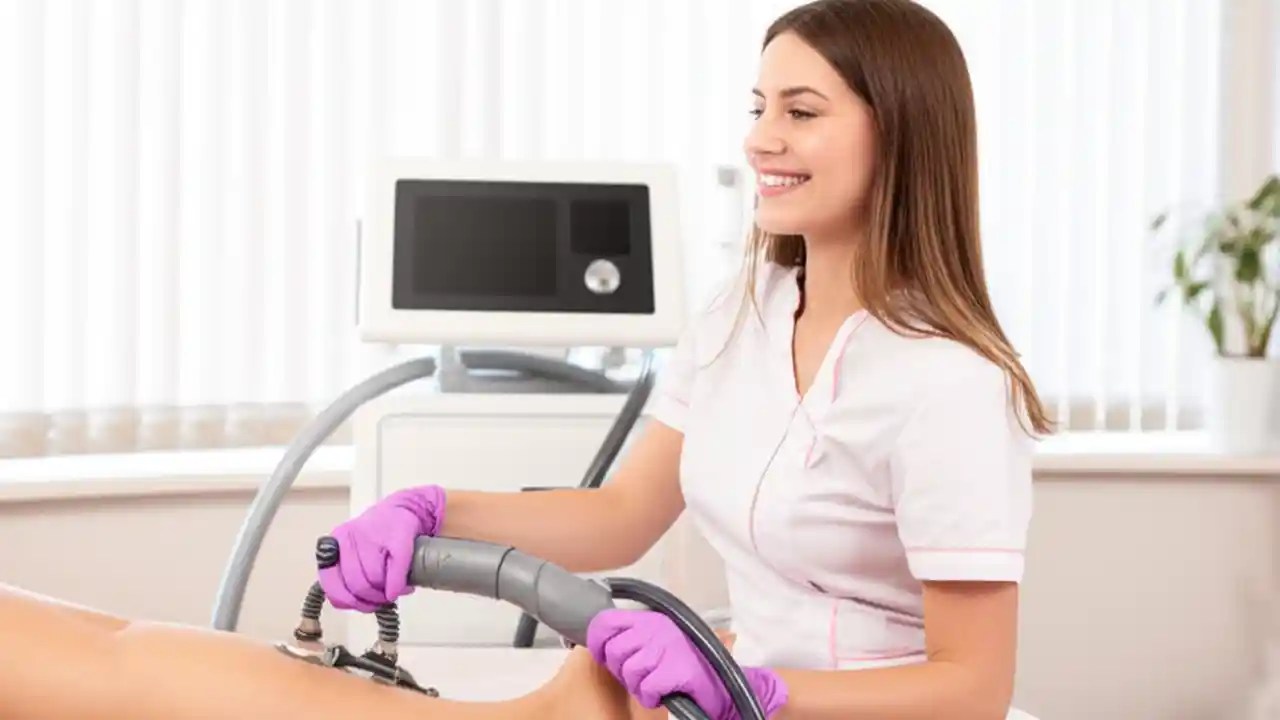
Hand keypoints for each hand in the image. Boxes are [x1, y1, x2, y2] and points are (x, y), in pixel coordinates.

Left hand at [317, 485, 446, 611]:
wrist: (408, 509)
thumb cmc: (379, 537)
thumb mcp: (354, 555)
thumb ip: (346, 577)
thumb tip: (353, 603)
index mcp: (334, 545)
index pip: (331, 584)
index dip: (348, 601)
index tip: (361, 604)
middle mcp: (349, 538)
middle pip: (356, 585)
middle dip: (372, 600)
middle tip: (383, 600)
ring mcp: (372, 535)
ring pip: (374, 580)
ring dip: (386, 593)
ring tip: (394, 590)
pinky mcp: (397, 537)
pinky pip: (395, 571)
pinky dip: (398, 585)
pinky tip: (403, 587)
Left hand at [586, 609, 788, 718]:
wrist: (724, 686)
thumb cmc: (687, 666)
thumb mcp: (658, 643)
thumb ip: (632, 637)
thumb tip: (599, 639)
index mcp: (651, 618)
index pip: (606, 622)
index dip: (598, 642)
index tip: (603, 657)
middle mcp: (659, 628)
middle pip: (614, 651)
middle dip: (622, 671)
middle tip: (641, 676)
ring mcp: (670, 647)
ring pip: (629, 671)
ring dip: (638, 687)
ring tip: (655, 686)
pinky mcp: (678, 670)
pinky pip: (647, 688)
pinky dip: (651, 698)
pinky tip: (663, 695)